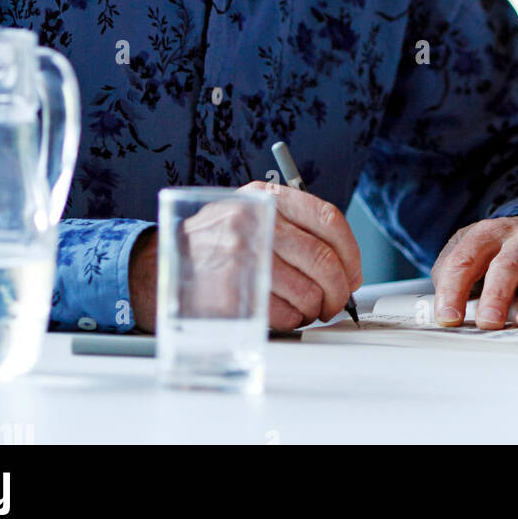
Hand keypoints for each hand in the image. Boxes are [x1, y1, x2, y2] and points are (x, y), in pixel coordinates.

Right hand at [127, 182, 362, 333]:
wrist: (164, 262)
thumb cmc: (220, 242)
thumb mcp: (255, 214)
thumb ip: (296, 229)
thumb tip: (345, 268)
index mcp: (268, 198)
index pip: (328, 219)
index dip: (350, 253)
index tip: (353, 274)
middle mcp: (256, 220)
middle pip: (322, 259)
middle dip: (338, 290)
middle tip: (337, 302)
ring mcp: (242, 253)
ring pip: (306, 289)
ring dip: (316, 308)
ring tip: (309, 309)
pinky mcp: (232, 287)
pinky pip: (282, 312)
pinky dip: (294, 320)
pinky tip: (287, 315)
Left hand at [431, 214, 517, 329]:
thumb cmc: (501, 250)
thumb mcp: (470, 252)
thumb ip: (451, 274)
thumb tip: (438, 307)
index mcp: (487, 234)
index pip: (466, 259)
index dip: (454, 289)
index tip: (448, 317)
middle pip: (506, 265)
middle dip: (496, 295)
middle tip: (487, 322)